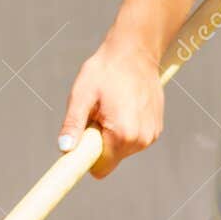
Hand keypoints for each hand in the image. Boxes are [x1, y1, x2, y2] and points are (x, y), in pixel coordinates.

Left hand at [58, 40, 163, 179]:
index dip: (88, 157)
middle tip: (99, 114)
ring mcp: (151, 135)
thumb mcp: (82, 95)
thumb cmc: (106, 70)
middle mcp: (141, 140)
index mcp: (122, 135)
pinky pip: (133, 139)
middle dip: (100, 142)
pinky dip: (126, 129)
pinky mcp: (156, 129)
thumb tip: (65, 148)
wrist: (136, 51)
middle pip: (111, 158)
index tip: (84, 140)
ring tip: (112, 107)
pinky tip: (125, 107)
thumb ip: (73, 124)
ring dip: (113, 135)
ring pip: (122, 150)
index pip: (101, 169)